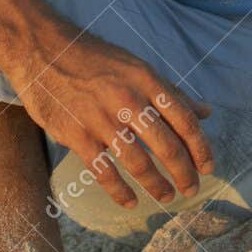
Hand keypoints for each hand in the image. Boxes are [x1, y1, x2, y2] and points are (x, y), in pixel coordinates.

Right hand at [0, 0, 213, 208]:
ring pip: (138, 162)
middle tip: (191, 190)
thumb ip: (171, 92)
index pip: (184, 119)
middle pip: (166, 145)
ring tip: (166, 196)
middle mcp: (128, 100)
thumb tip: (206, 112)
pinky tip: (130, 201)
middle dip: (184, 173)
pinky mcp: (77, 135)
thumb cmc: (94, 59)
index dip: (200, 147)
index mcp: (146, 81)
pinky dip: (120, 191)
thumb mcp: (137, 67)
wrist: (43, 50)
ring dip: (156, 185)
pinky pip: (104, 171)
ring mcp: (101, 119)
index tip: (208, 167)